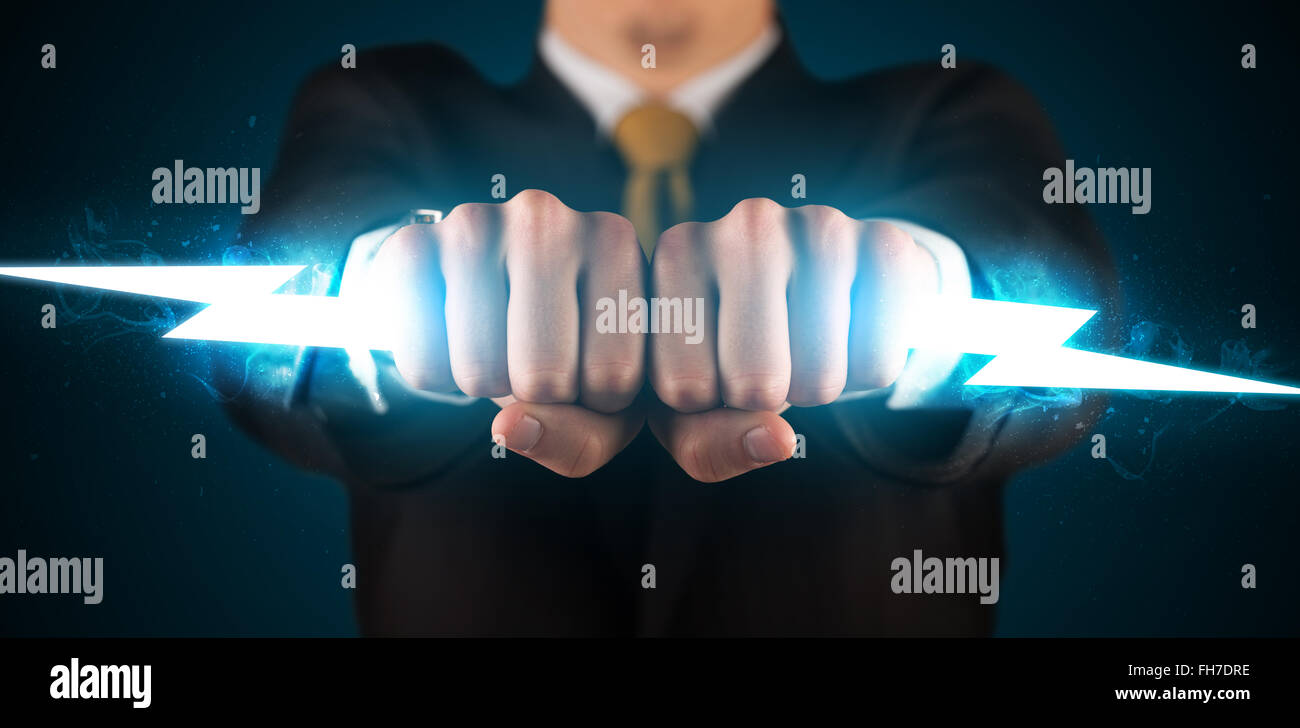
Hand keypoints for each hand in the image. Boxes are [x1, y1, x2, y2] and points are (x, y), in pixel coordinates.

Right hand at [366, 189, 646, 476]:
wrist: (491, 286)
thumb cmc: (570, 346)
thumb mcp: (608, 400)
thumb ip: (583, 437)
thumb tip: (507, 426)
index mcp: (614, 241)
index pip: (615, 378)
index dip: (601, 402)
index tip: (595, 365)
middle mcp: (547, 217)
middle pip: (545, 377)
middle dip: (540, 399)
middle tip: (539, 360)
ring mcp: (474, 223)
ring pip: (481, 373)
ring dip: (488, 389)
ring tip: (501, 347)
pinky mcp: (411, 243)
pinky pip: (422, 364)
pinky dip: (437, 377)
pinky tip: (455, 338)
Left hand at [648, 198, 938, 481]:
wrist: (831, 288)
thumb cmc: (738, 349)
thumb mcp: (693, 405)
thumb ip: (706, 443)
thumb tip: (776, 441)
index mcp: (678, 254)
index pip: (682, 389)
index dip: (704, 406)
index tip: (712, 369)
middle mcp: (742, 224)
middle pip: (754, 385)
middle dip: (765, 402)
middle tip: (769, 363)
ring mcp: (817, 225)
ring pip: (819, 379)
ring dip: (818, 389)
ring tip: (807, 346)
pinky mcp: (885, 240)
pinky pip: (878, 363)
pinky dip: (868, 372)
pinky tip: (852, 331)